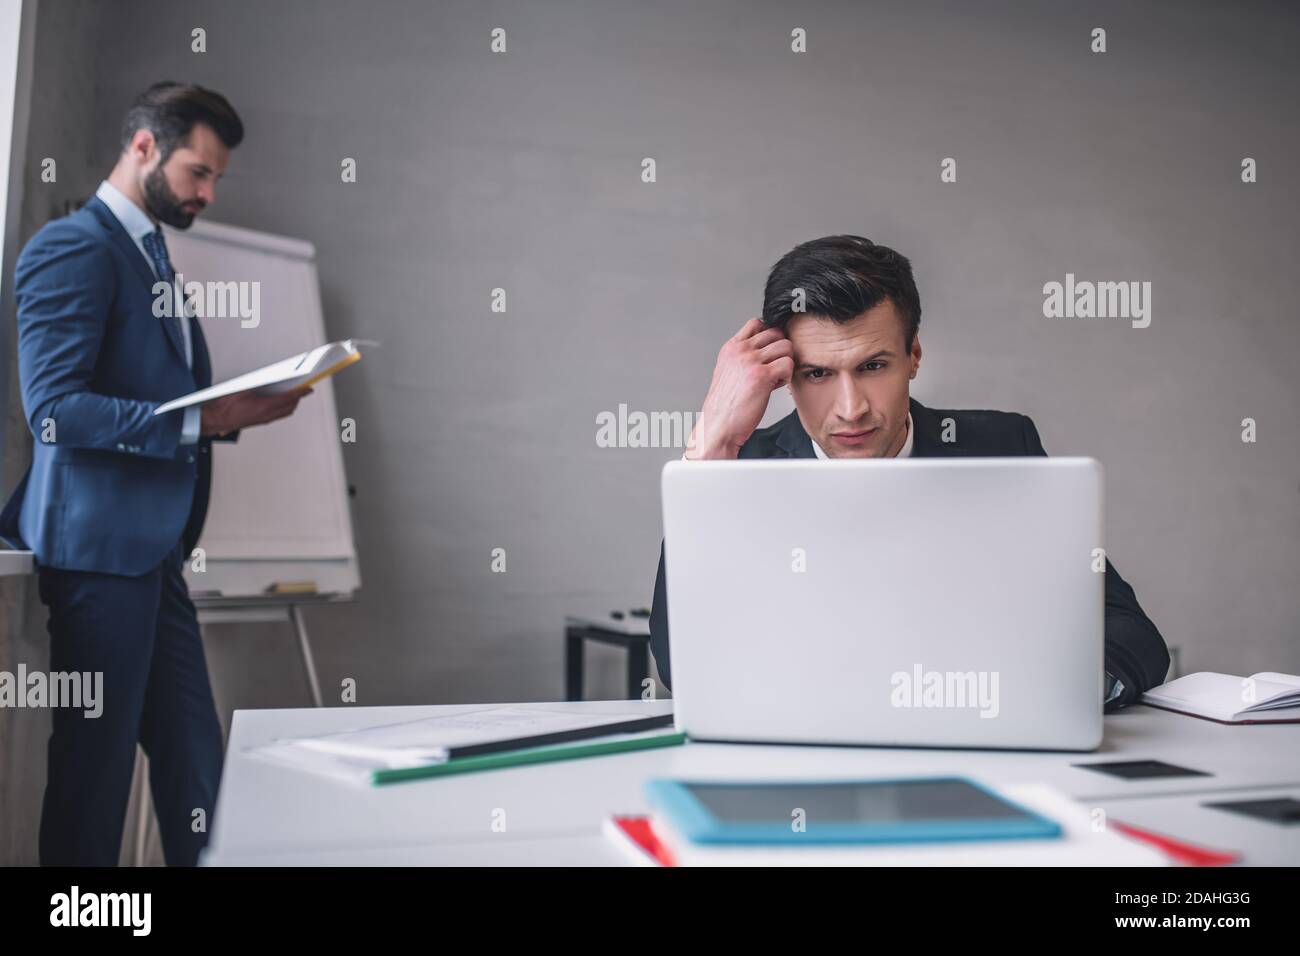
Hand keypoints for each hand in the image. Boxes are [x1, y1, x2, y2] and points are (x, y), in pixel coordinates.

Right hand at [200, 387, 311, 436]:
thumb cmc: (225, 404)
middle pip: (290, 407)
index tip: (309, 387)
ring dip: (292, 403)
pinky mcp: (261, 421)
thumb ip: (261, 386)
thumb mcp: (244, 389)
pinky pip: (278, 415)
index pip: (288, 398)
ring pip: (285, 412)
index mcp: (263, 407)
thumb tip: (273, 381)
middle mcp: (266, 415)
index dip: (300, 392)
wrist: (215, 419)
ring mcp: (264, 420)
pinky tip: (282, 400)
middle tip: (304, 388)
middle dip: (298, 398)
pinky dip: (284, 407)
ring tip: (296, 394)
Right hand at [685, 318, 792, 459]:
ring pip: (786, 346)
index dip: (770, 336)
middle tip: (774, 368)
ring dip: (785, 363)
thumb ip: (742, 357)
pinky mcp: (762, 376)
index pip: (757, 323)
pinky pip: (788, 364)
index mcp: (731, 348)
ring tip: (774, 378)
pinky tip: (775, 387)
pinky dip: (786, 376)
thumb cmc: (725, 405)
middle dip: (780, 351)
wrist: (718, 426)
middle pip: (776, 332)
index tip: (770, 353)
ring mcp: (751, 361)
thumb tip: (766, 349)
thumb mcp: (727, 371)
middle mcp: (740, 350)